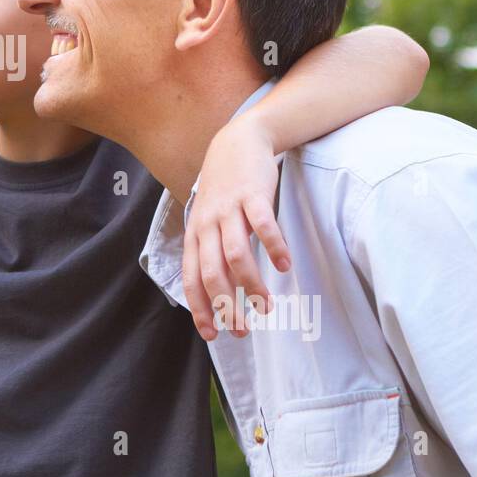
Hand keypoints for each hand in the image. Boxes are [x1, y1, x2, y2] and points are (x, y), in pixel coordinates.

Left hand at [182, 112, 291, 340]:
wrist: (238, 141)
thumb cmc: (224, 189)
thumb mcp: (209, 219)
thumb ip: (212, 250)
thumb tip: (220, 291)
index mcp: (196, 234)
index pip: (192, 279)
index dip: (201, 308)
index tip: (214, 335)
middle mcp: (208, 224)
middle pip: (213, 273)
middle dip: (226, 306)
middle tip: (243, 329)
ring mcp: (230, 209)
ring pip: (236, 255)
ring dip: (251, 285)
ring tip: (266, 305)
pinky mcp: (253, 195)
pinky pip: (263, 225)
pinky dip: (274, 247)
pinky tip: (284, 266)